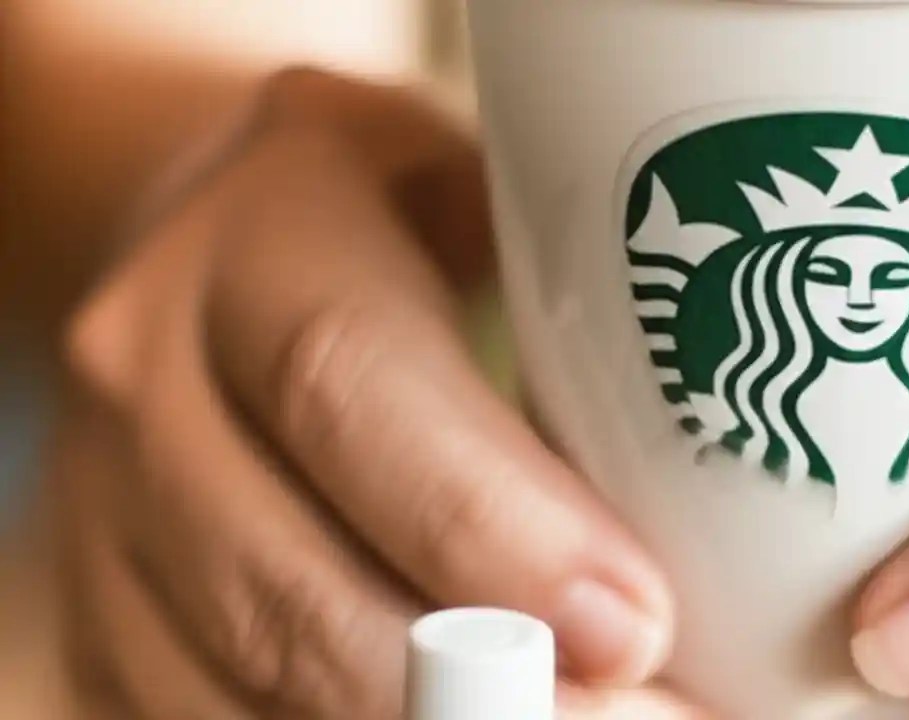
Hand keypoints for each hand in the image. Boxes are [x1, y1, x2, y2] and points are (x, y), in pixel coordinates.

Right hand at [53, 68, 705, 719]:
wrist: (220, 249)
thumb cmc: (400, 223)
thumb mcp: (488, 194)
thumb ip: (579, 310)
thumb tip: (731, 494)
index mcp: (257, 242)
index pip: (347, 383)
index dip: (486, 524)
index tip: (637, 626)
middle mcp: (149, 380)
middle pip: (292, 584)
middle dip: (486, 695)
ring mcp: (107, 517)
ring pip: (253, 687)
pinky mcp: (109, 619)